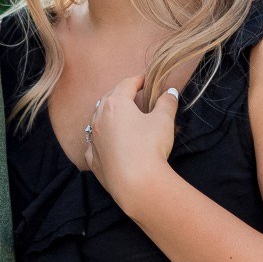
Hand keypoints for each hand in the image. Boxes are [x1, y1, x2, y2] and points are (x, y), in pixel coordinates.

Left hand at [82, 75, 182, 192]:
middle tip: (133, 93)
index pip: (127, 84)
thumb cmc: (150, 145)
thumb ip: (167, 102)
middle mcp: (99, 118)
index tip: (147, 79)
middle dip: (120, 93)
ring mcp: (93, 139)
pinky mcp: (93, 158)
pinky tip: (108, 141)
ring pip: (97, 119)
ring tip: (120, 115)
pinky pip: (94, 142)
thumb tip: (170, 92)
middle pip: (108, 99)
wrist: (135, 181)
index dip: (138, 80)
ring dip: (108, 114)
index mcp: (116, 104)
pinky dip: (101, 137)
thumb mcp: (164, 120)